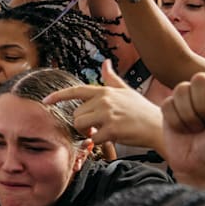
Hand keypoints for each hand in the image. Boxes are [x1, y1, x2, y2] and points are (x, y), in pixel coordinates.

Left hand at [44, 60, 162, 147]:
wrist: (159, 126)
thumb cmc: (142, 110)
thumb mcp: (126, 91)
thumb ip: (112, 78)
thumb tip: (105, 63)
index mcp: (105, 91)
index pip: (76, 90)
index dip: (58, 96)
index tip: (45, 101)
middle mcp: (104, 100)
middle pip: (76, 113)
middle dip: (83, 123)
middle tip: (97, 126)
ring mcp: (108, 115)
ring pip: (80, 125)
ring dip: (87, 132)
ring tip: (101, 131)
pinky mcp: (112, 130)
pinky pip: (93, 138)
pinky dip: (98, 142)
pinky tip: (110, 138)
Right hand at [161, 72, 204, 184]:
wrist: (197, 167)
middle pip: (198, 80)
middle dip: (203, 107)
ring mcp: (186, 97)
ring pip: (181, 90)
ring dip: (189, 116)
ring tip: (196, 128)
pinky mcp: (169, 107)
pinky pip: (168, 104)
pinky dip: (176, 121)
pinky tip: (183, 129)